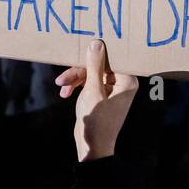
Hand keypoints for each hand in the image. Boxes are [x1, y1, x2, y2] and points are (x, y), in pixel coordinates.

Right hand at [55, 39, 137, 162]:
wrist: (92, 146)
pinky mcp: (101, 94)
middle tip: (62, 78)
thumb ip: (94, 66)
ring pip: (90, 72)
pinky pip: (88, 82)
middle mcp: (122, 82)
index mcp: (127, 80)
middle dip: (79, 71)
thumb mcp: (93, 91)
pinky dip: (76, 86)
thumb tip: (97, 43)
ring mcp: (111, 88)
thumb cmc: (97, 120)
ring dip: (75, 78)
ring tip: (61, 86)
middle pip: (98, 64)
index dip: (98, 51)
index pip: (112, 57)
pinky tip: (65, 93)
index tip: (83, 42)